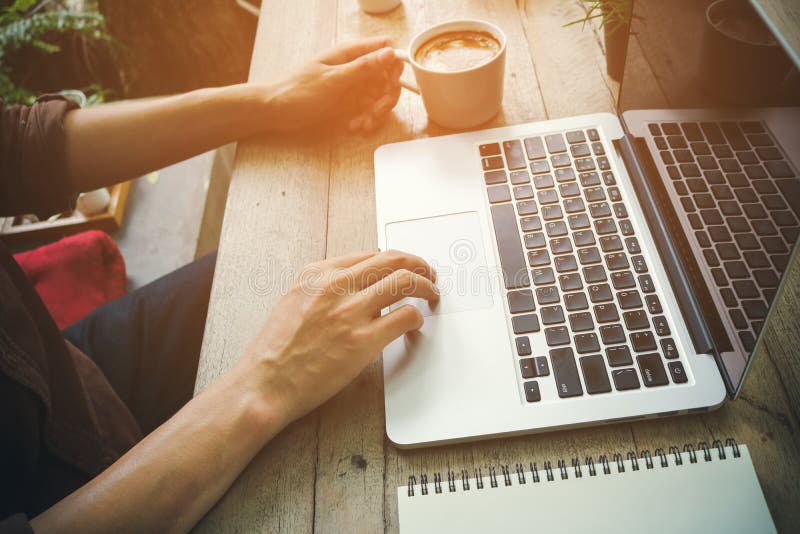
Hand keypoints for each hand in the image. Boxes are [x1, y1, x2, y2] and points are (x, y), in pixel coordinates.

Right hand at [241, 250, 437, 427]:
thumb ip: (325, 288)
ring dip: (427, 287)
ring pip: (406, 282)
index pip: (371, 254)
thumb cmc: (276, 351)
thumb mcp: (294, 301)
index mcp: (316, 274)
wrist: (265, 384)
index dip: (396, 260)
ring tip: (431, 295)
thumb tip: (360, 285)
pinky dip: (417, 318)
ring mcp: (350, 312)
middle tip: (429, 274)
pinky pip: (405, 317)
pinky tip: (414, 325)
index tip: (406, 267)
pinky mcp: (363, 341)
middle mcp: (335, 287)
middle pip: (393, 260)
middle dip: (419, 265)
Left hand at [260, 36, 403, 132]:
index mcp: (351, 54)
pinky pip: (368, 110)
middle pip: (388, 77)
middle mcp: (355, 68)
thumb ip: (363, 67)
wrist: (276, 111)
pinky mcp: (349, 103)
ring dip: (376, 113)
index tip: (391, 84)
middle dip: (387, 97)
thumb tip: (390, 53)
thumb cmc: (298, 91)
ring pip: (380, 97)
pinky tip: (354, 127)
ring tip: (362, 124)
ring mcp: (353, 86)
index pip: (385, 48)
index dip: (395, 65)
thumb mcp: (333, 79)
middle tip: (376, 112)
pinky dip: (366, 120)